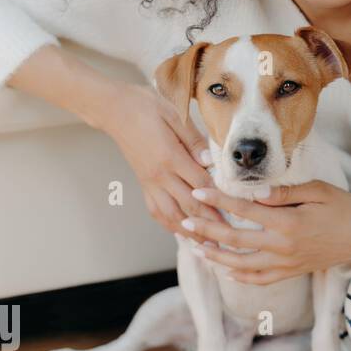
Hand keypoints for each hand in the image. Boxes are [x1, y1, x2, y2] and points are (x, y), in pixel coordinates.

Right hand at [101, 82, 224, 244]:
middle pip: (189, 205)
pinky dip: (169, 223)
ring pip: (170, 214)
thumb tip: (211, 160)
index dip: (219, 200)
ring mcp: (149, 182)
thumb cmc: (145, 106)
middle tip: (229, 237)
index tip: (237, 212)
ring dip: (189, 231)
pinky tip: (180, 231)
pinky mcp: (142, 183)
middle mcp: (158, 175)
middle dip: (210, 223)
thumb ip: (194, 139)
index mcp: (170, 157)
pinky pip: (155, 210)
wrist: (113, 109)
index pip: (201, 184)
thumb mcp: (175, 115)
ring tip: (207, 244)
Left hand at [182, 181, 350, 284]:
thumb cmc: (343, 208)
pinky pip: (259, 279)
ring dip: (215, 257)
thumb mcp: (318, 191)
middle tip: (185, 221)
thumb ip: (285, 193)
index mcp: (288, 222)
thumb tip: (256, 193)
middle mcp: (282, 246)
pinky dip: (239, 276)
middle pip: (235, 240)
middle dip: (207, 230)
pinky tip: (224, 269)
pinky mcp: (290, 272)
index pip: (245, 211)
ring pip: (241, 265)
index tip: (199, 191)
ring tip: (196, 247)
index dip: (219, 200)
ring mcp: (285, 263)